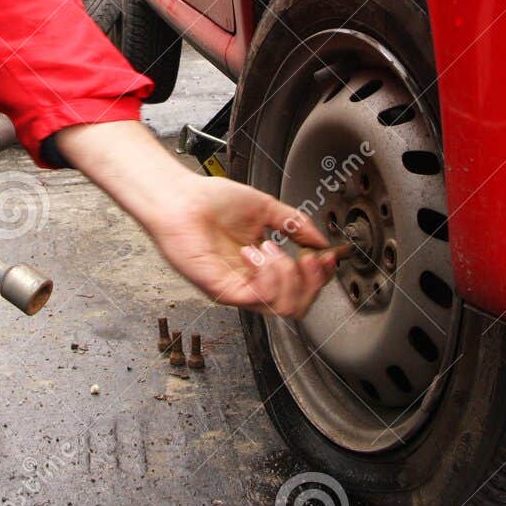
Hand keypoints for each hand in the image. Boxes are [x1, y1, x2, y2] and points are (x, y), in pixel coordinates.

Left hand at [53, 120, 338, 317]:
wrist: (179, 197)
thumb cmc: (210, 201)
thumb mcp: (265, 208)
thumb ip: (295, 223)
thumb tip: (321, 241)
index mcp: (262, 268)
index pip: (302, 288)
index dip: (320, 277)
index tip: (326, 255)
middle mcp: (251, 283)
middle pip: (298, 307)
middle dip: (312, 282)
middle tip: (307, 258)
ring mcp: (237, 289)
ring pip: (284, 308)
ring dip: (286, 274)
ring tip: (268, 247)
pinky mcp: (222, 291)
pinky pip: (259, 298)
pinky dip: (266, 273)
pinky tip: (255, 250)